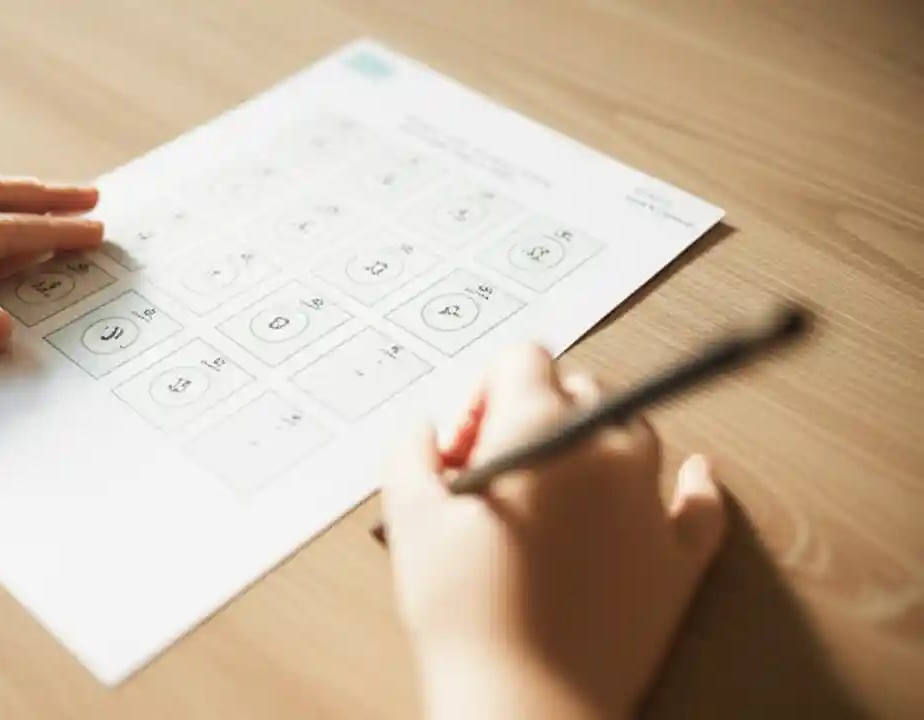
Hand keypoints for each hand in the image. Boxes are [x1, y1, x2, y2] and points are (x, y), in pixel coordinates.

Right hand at [381, 344, 726, 719]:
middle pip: (577, 389)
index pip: (522, 360)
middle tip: (497, 470)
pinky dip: (695, 485)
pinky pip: (702, 502)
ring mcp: (647, 501)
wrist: (522, 699)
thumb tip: (427, 431)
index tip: (467, 443)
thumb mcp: (406, 516)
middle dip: (534, 414)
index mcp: (538, 426)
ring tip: (556, 491)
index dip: (484, 395)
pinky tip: (695, 475)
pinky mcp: (677, 556)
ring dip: (595, 442)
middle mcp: (602, 449)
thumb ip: (410, 450)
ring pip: (634, 432)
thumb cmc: (463, 610)